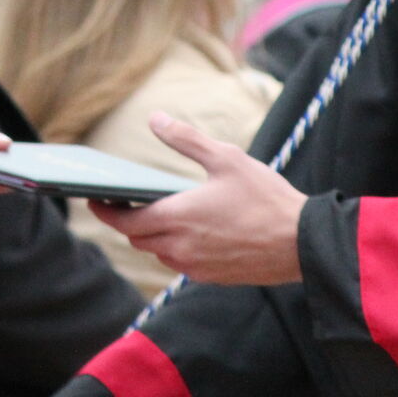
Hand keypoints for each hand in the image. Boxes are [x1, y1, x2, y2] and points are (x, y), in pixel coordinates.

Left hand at [89, 114, 306, 285]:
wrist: (302, 243)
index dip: (105, 212)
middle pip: (138, 238)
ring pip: (159, 252)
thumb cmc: (265, 196)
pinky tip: (192, 230)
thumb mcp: (226, 158)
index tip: (94, 199)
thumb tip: (155, 119)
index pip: (125, 222)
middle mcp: (180, 247)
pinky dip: (177, 247)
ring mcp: (195, 266)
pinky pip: (181, 263)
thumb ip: (186, 139)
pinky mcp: (212, 277)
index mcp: (178, 217)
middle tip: (128, 202)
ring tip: (161, 212)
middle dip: (129, 221)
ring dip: (154, 235)